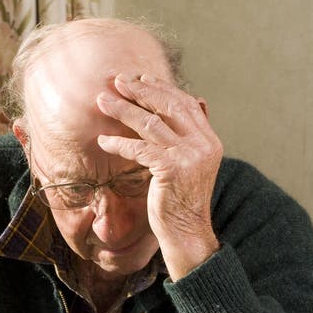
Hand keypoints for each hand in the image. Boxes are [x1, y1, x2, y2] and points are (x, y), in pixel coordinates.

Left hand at [96, 74, 222, 280]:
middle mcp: (203, 144)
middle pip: (169, 106)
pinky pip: (139, 148)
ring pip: (151, 123)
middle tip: (118, 81)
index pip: (185, 104)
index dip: (162, 88)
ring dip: (123, 109)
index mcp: (209, 140)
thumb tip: (196, 104)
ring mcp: (189, 156)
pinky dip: (119, 143)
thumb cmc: (181, 201)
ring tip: (103, 101)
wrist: (187, 233)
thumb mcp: (190, 165)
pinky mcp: (172, 168)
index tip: (141, 79)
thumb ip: (189, 138)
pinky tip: (103, 140)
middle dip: (141, 91)